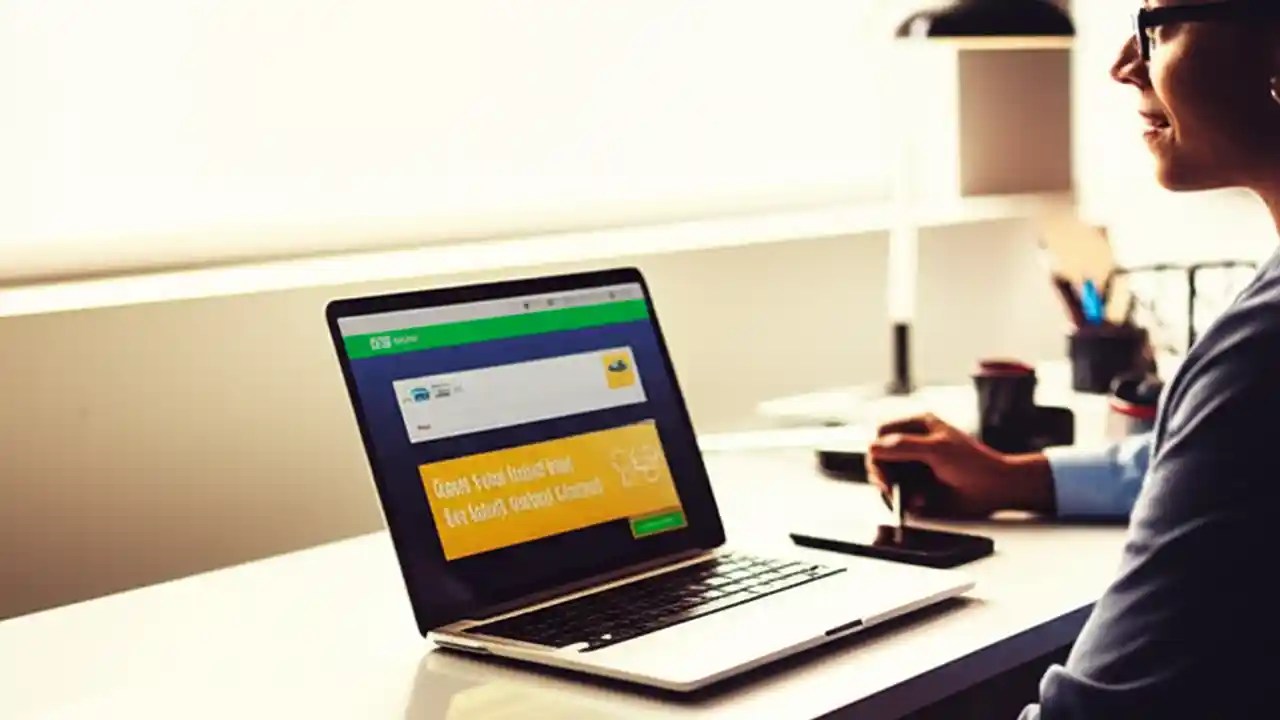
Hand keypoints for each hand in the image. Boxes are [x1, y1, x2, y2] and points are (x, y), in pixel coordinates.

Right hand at [865, 414, 1055, 517]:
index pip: (881, 435)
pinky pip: (900, 493)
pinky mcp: (920, 485)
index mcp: (917, 425)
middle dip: (883, 475)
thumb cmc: (974, 463)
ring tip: (914, 498)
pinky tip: (921, 502)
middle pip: (879, 458)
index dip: (877, 453)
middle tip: (891, 490)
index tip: (884, 473)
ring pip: (887, 478)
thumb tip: (873, 447)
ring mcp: (916, 465)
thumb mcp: (937, 449)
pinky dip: (906, 501)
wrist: (996, 489)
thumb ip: (904, 446)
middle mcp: (913, 443)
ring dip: (895, 491)